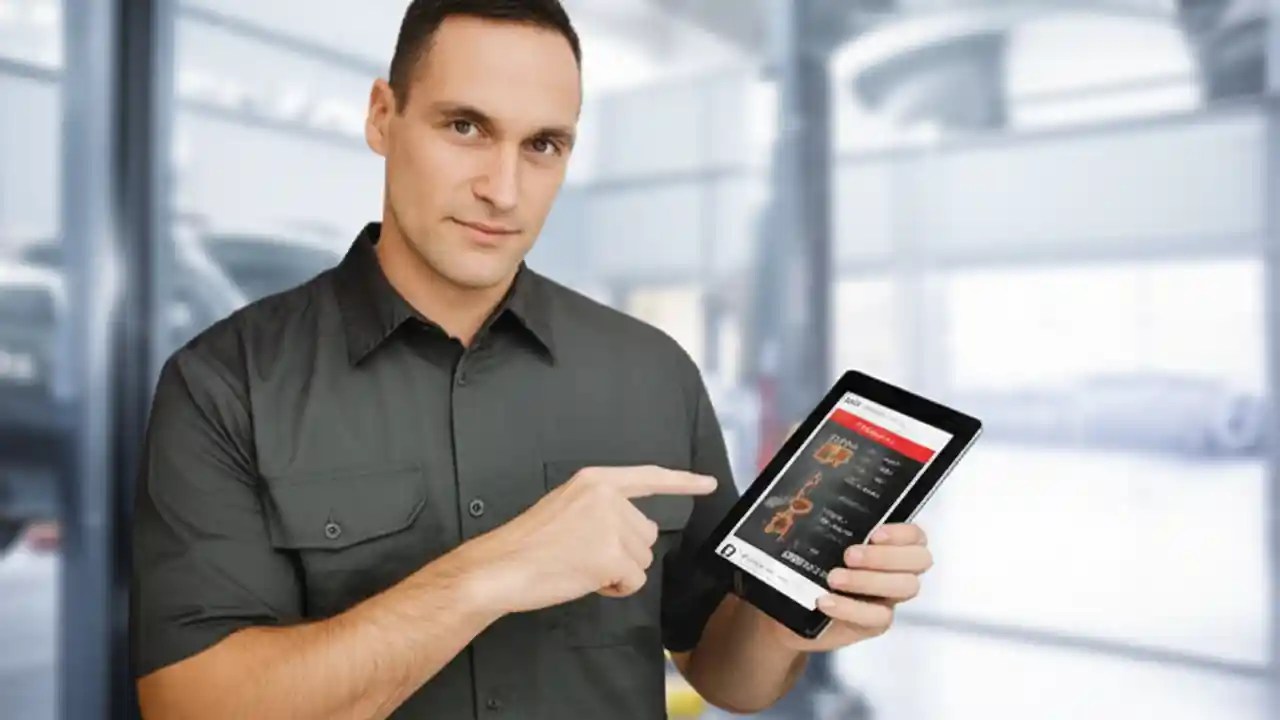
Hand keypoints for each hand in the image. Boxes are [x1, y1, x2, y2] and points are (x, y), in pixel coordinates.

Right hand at [459, 465, 716, 614]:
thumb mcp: (567, 507)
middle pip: (646, 533)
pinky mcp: (611, 555)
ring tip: (579, 566)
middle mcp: (608, 496)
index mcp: (595, 480)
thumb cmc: (528, 545)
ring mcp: (610, 524)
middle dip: (623, 552)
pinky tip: (585, 580)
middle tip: (582, 555)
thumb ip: (602, 509)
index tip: (708, 483)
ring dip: (618, 571)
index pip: (649, 477)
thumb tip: (637, 531)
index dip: (683, 482)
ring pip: (643, 559)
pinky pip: (634, 581)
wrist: (501, 566)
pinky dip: (615, 588)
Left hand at [764, 522, 931, 652]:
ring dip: (868, 580)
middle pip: (919, 561)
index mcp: (887, 544)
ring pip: (904, 587)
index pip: (916, 535)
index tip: (874, 533)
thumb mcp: (817, 540)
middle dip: (885, 556)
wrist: (790, 607)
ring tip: (833, 578)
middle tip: (849, 555)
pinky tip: (825, 601)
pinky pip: (878, 617)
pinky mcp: (875, 623)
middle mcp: (896, 570)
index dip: (903, 534)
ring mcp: (888, 597)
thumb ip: (828, 524)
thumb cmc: (808, 565)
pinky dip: (850, 609)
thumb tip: (810, 502)